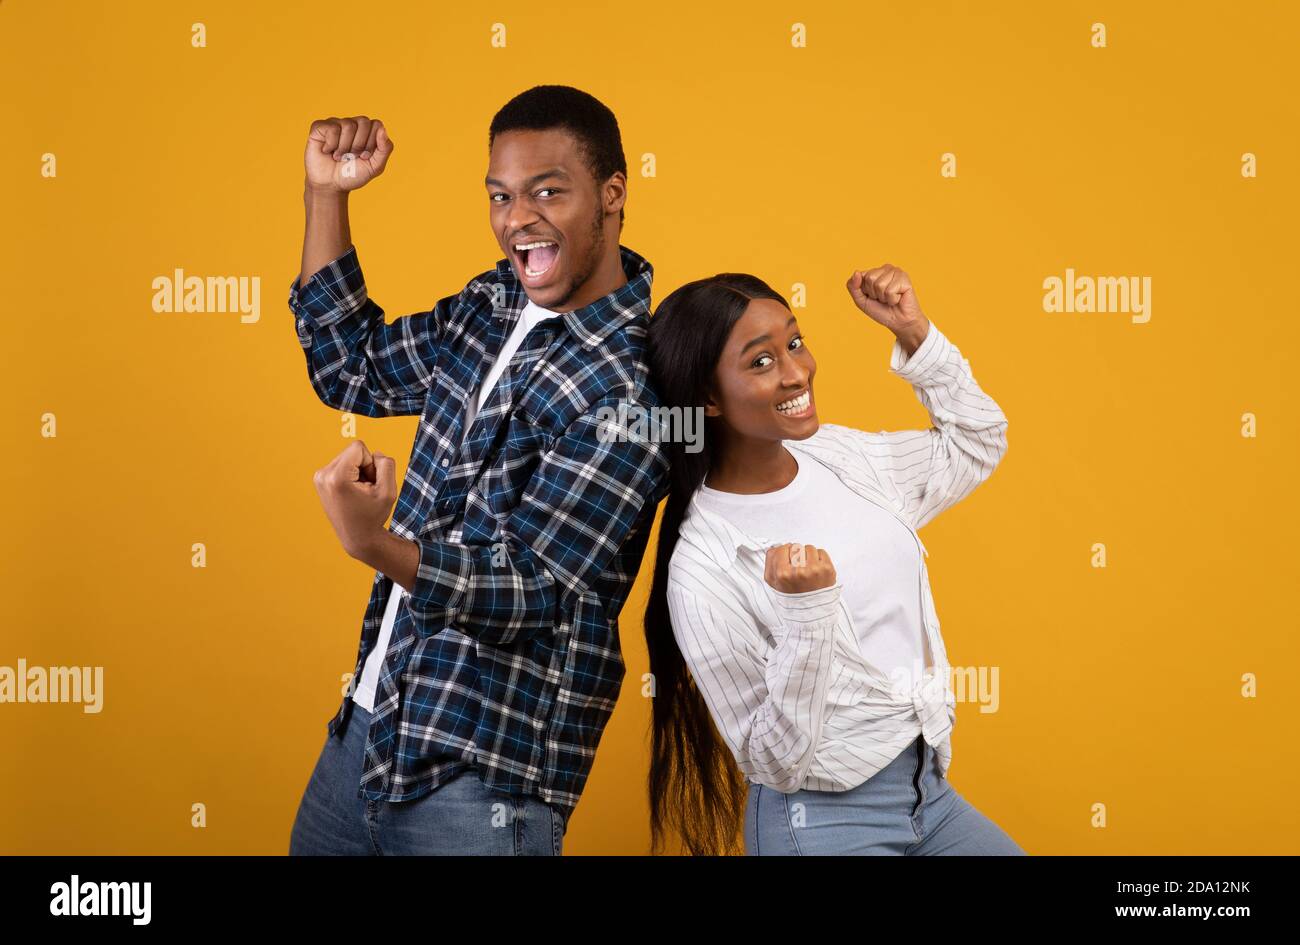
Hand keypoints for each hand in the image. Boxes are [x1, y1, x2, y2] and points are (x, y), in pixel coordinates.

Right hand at [304, 116, 393, 193]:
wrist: (330, 185)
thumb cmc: (353, 175)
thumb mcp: (375, 166)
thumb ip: (385, 149)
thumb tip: (382, 129)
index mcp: (367, 131)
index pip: (376, 124)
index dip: (371, 143)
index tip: (364, 156)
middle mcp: (352, 124)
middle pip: (363, 122)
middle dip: (359, 145)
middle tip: (351, 157)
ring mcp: (336, 123)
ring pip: (348, 125)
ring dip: (345, 147)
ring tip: (339, 156)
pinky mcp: (320, 126)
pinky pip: (332, 128)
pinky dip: (331, 144)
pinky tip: (327, 151)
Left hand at [313, 440, 396, 558]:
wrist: (357, 538)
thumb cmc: (373, 516)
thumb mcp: (388, 491)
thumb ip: (386, 465)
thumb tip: (375, 453)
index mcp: (337, 477)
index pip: (358, 447)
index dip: (371, 463)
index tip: (370, 484)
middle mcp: (323, 475)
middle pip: (352, 451)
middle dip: (364, 467)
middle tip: (365, 490)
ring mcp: (319, 478)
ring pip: (348, 458)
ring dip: (358, 472)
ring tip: (359, 493)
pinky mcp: (320, 480)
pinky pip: (342, 465)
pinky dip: (350, 476)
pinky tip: (352, 493)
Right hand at [763, 543, 836, 593]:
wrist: (812, 610)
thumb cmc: (794, 596)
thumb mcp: (774, 582)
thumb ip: (770, 562)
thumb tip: (774, 547)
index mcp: (783, 574)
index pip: (782, 549)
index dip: (784, 553)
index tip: (788, 559)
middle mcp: (799, 571)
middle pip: (795, 547)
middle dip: (796, 555)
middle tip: (798, 567)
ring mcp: (814, 569)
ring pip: (809, 548)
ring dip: (808, 556)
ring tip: (807, 568)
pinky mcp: (827, 568)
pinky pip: (821, 552)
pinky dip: (819, 558)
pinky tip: (816, 569)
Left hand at [846, 264, 927, 337]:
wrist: (899, 322)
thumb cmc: (881, 311)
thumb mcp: (861, 300)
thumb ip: (853, 287)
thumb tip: (856, 272)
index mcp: (875, 271)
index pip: (861, 276)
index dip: (865, 291)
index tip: (873, 297)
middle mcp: (886, 268)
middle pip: (870, 278)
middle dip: (874, 293)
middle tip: (883, 299)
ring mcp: (896, 271)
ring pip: (880, 284)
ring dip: (884, 297)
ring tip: (891, 298)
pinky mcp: (905, 278)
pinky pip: (890, 290)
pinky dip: (892, 299)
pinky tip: (898, 299)